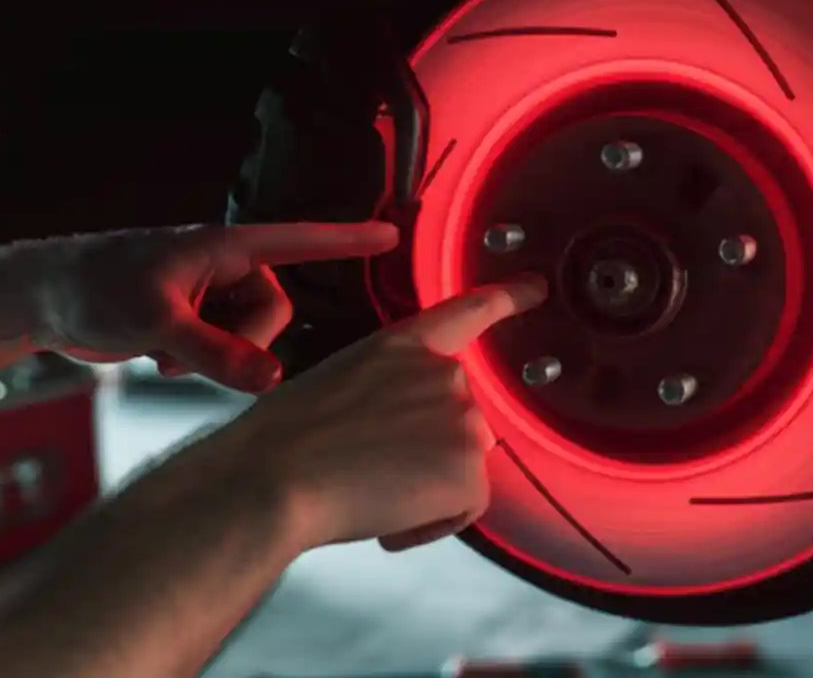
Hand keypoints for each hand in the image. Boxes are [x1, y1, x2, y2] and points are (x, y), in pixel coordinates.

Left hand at [31, 222, 396, 392]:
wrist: (43, 299)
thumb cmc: (93, 289)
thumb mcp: (155, 322)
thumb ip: (216, 352)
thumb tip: (273, 381)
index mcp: (225, 247)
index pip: (302, 240)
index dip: (349, 239)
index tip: (392, 233)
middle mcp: (225, 268)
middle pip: (275, 310)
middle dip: (245, 342)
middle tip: (188, 356)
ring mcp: (210, 295)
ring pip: (252, 335)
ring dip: (220, 356)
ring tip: (167, 357)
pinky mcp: (195, 320)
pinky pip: (227, 347)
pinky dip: (202, 361)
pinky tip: (162, 360)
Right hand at [230, 277, 547, 552]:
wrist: (276, 478)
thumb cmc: (283, 441)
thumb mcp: (341, 385)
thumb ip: (390, 392)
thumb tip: (408, 435)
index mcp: (403, 345)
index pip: (466, 312)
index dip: (506, 299)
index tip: (537, 288)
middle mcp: (444, 374)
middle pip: (459, 422)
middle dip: (425, 453)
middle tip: (369, 469)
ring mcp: (463, 419)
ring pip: (460, 468)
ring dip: (425, 490)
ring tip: (370, 494)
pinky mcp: (470, 470)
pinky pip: (464, 509)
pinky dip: (430, 524)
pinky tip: (388, 521)